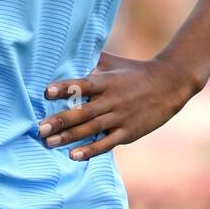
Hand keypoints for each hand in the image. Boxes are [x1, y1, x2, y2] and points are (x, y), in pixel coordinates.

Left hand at [37, 52, 199, 160]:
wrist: (169, 85)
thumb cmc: (136, 72)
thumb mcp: (114, 62)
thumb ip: (92, 61)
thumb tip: (68, 52)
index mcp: (107, 81)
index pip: (82, 84)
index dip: (64, 88)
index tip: (46, 91)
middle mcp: (111, 100)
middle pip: (82, 111)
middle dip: (59, 121)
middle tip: (39, 128)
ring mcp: (120, 117)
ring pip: (91, 129)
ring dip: (69, 137)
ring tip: (48, 143)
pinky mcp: (128, 132)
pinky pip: (106, 143)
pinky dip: (90, 150)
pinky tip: (74, 156)